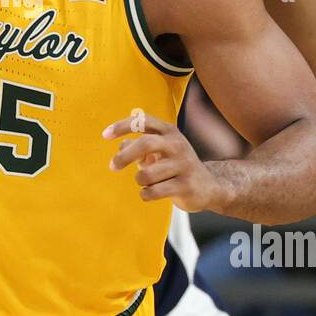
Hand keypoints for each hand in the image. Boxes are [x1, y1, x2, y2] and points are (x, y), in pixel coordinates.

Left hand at [103, 112, 226, 212]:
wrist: (210, 187)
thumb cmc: (177, 166)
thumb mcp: (161, 151)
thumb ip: (140, 145)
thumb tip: (121, 145)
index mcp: (170, 132)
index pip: (143, 121)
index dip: (123, 126)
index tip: (105, 135)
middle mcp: (178, 145)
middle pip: (146, 144)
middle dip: (124, 157)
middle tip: (113, 167)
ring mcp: (184, 165)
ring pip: (147, 174)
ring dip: (140, 180)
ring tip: (146, 182)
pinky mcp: (186, 186)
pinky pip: (154, 191)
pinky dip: (145, 194)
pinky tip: (150, 193)